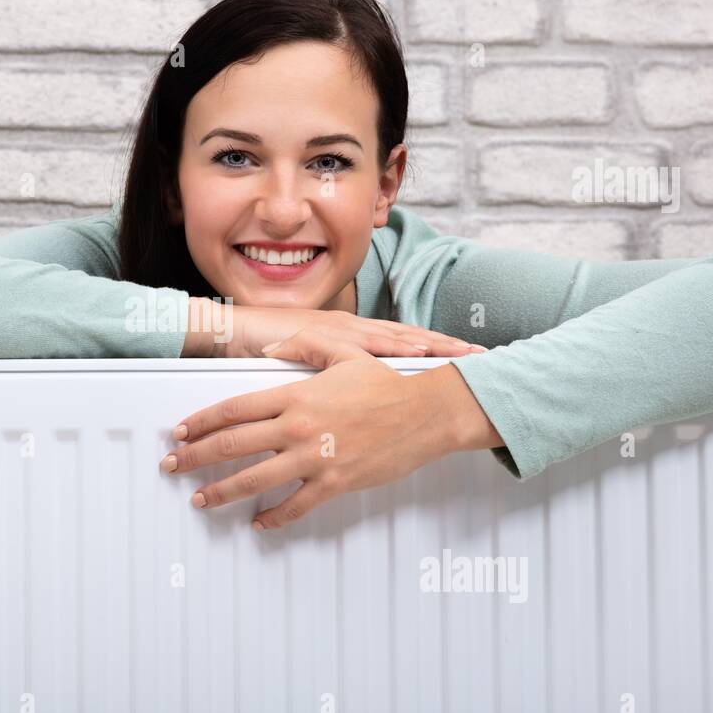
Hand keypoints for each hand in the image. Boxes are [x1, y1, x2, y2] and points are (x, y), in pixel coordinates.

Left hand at [161, 326, 488, 529]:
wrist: (426, 413)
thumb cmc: (387, 384)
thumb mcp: (344, 353)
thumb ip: (303, 347)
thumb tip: (269, 352)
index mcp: (295, 395)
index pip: (234, 409)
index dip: (202, 421)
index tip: (181, 432)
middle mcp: (298, 427)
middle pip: (232, 445)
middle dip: (195, 457)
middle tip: (172, 466)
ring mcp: (315, 458)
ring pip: (255, 479)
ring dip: (222, 492)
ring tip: (200, 500)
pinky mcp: (335, 483)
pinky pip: (296, 506)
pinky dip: (274, 517)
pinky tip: (259, 523)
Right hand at [185, 297, 486, 359]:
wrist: (231, 334)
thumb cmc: (265, 341)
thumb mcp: (309, 352)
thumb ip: (336, 363)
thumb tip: (364, 377)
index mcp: (349, 337)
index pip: (403, 340)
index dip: (438, 347)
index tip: (471, 353)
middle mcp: (350, 336)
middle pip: (408, 340)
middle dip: (445, 348)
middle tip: (481, 356)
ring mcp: (338, 343)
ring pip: (392, 344)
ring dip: (427, 347)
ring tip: (458, 356)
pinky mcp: (321, 358)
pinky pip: (361, 355)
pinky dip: (390, 354)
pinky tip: (411, 358)